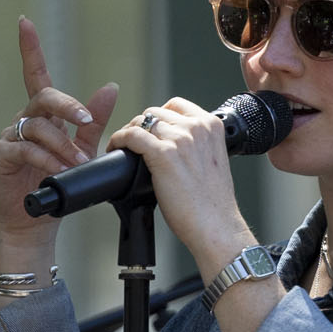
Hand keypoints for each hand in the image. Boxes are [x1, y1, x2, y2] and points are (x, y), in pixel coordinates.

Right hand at [0, 17, 116, 259]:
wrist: (36, 221)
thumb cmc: (59, 182)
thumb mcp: (83, 149)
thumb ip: (93, 120)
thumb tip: (110, 86)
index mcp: (44, 115)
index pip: (37, 75)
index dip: (31, 49)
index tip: (24, 22)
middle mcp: (25, 120)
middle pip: (43, 97)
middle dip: (68, 105)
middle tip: (87, 121)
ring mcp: (10, 136)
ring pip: (39, 127)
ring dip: (64, 144)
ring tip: (79, 161)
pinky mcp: (2, 155)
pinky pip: (27, 149)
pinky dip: (48, 159)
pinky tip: (60, 169)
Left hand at [110, 99, 254, 280]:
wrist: (216, 226)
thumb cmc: (213, 203)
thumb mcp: (213, 161)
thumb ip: (197, 144)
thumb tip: (173, 140)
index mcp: (212, 126)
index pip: (176, 105)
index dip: (160, 116)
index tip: (153, 130)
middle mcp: (197, 128)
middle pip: (156, 112)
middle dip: (142, 126)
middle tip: (136, 143)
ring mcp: (180, 140)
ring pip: (141, 121)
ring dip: (128, 133)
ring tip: (123, 147)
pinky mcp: (163, 155)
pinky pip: (131, 136)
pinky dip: (119, 140)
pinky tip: (116, 149)